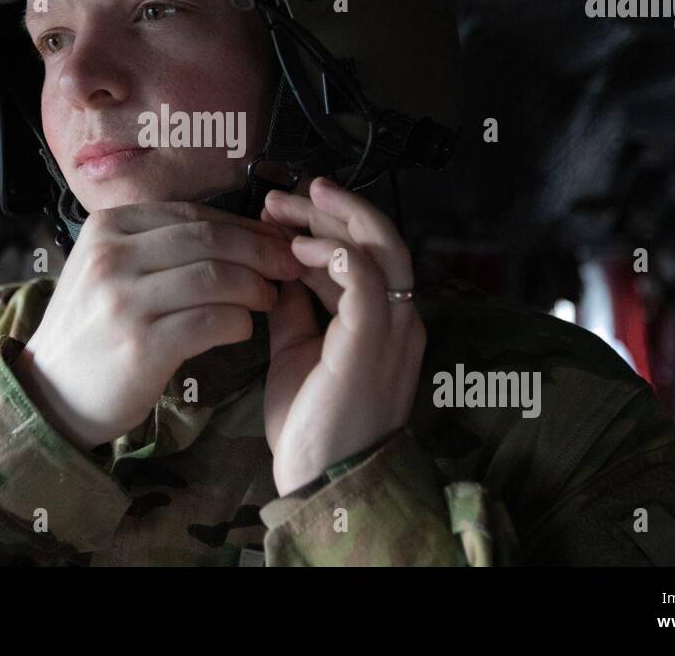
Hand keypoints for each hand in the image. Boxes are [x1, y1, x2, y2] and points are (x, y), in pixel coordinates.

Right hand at [12, 201, 305, 450]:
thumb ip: (159, 246)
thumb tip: (240, 231)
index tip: (275, 240)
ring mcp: (123, 301)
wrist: (51, 393)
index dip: (244, 225)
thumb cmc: (93, 329)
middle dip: (261, 251)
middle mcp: (111, 256)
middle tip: (289, 266)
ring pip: (216, 277)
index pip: (193, 213)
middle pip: (210, 239)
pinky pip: (211, 322)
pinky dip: (238, 322)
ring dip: (255, 287)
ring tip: (269, 299)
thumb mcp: (108, 269)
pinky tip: (244, 328)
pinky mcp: (141, 345)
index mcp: (107, 227)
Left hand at [260, 176, 426, 495]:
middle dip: (331, 207)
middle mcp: (399, 319)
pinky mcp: (372, 340)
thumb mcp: (296, 352)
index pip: (365, 254)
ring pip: (380, 247)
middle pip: (380, 239)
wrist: (321, 481)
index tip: (279, 211)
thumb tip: (275, 269)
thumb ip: (294, 309)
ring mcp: (392, 328)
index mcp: (383, 322)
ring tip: (283, 207)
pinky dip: (334, 252)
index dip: (324, 225)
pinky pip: (366, 278)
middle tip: (282, 194)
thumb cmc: (311, 425)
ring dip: (330, 219)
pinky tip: (297, 247)